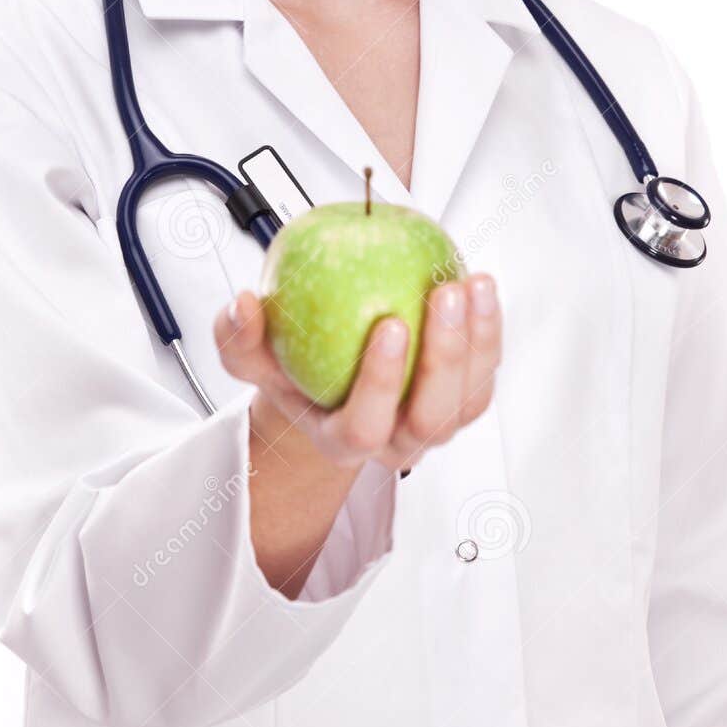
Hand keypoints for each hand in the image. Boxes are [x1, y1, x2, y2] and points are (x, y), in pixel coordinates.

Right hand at [213, 275, 500, 472]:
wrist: (329, 381)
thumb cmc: (292, 371)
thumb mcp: (253, 356)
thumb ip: (237, 336)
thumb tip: (242, 304)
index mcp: (345, 441)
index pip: (365, 426)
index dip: (381, 382)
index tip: (389, 322)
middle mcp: (397, 443)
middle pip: (431, 418)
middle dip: (444, 357)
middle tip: (442, 294)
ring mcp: (435, 425)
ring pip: (468, 397)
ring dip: (478, 339)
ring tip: (471, 282)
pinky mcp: (463, 400)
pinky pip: (484, 371)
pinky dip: (489, 329)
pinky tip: (479, 285)